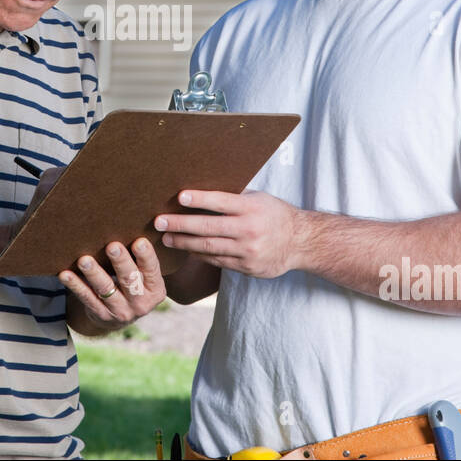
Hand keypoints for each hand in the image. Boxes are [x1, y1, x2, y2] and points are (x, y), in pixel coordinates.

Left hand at [60, 238, 166, 330]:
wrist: (121, 319)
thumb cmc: (134, 285)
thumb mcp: (145, 278)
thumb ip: (140, 259)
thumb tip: (128, 224)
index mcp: (155, 289)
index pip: (151, 270)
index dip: (146, 256)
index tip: (139, 241)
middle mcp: (140, 302)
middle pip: (129, 279)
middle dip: (120, 262)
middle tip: (112, 246)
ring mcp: (121, 311)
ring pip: (105, 289)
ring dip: (94, 273)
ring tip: (84, 260)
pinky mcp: (101, 315)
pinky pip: (86, 298)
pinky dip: (75, 285)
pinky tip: (66, 274)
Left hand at [155, 189, 310, 277]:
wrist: (300, 242)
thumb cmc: (274, 215)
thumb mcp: (258, 200)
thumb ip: (234, 198)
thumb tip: (201, 192)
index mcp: (251, 209)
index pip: (221, 202)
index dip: (200, 199)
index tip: (179, 197)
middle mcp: (249, 230)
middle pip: (208, 228)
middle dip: (180, 225)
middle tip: (159, 223)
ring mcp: (247, 251)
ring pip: (209, 247)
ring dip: (184, 243)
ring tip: (166, 239)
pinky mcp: (246, 267)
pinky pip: (217, 261)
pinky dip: (200, 255)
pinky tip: (186, 250)